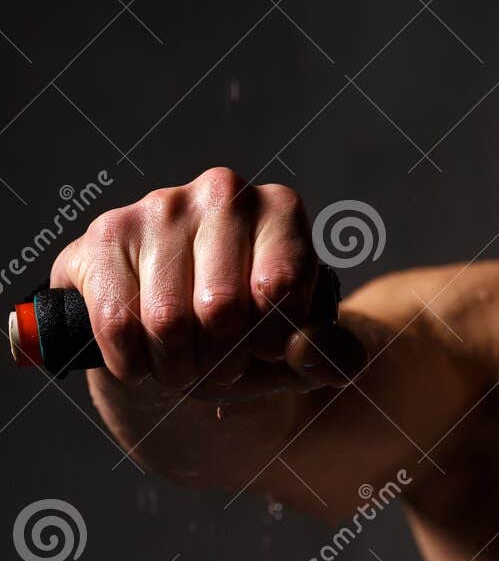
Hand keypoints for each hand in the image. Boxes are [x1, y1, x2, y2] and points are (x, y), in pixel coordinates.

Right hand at [49, 166, 365, 399]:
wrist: (184, 337)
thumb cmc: (253, 336)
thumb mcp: (304, 352)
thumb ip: (330, 356)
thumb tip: (306, 349)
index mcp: (281, 210)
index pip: (280, 288)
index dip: (272, 341)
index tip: (267, 349)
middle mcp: (223, 192)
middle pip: (221, 307)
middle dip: (222, 360)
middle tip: (221, 366)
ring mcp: (160, 205)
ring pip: (167, 321)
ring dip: (178, 367)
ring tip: (186, 363)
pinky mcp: (106, 234)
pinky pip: (117, 323)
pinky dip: (133, 362)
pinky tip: (143, 358)